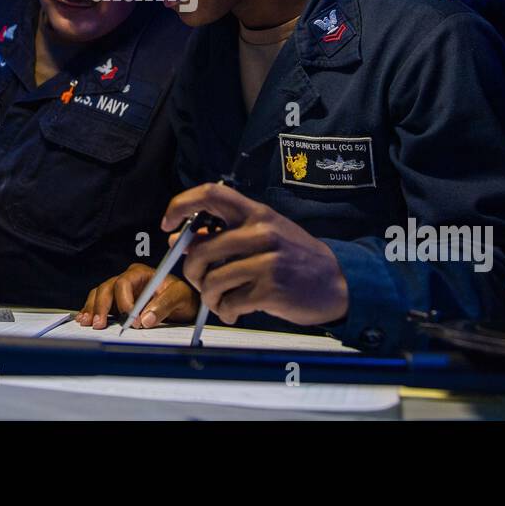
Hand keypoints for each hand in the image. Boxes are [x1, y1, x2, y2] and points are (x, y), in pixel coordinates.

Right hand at [76, 262, 198, 328]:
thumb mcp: (180, 297)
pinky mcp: (116, 305)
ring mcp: (120, 293)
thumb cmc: (182, 297)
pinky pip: (98, 304)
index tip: (131, 319)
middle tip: (100, 324)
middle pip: (107, 288)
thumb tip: (146, 319)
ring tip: (89, 323)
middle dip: (101, 306)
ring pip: (99, 295)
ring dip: (92, 309)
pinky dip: (91, 311)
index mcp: (141, 274)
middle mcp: (127, 280)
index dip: (124, 301)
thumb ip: (164, 305)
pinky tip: (85, 320)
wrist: (183, 306)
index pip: (124, 283)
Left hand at [163, 183, 348, 326]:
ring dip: (209, 297)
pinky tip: (235, 312)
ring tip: (222, 301)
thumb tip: (180, 240)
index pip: (211, 193)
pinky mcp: (270, 289)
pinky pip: (228, 304)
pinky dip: (225, 312)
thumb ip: (225, 235)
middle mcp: (261, 231)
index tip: (167, 223)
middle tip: (199, 280)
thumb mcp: (263, 236)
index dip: (181, 205)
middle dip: (191, 270)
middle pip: (200, 249)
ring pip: (211, 281)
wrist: (337, 283)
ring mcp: (267, 261)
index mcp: (257, 213)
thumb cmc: (294, 258)